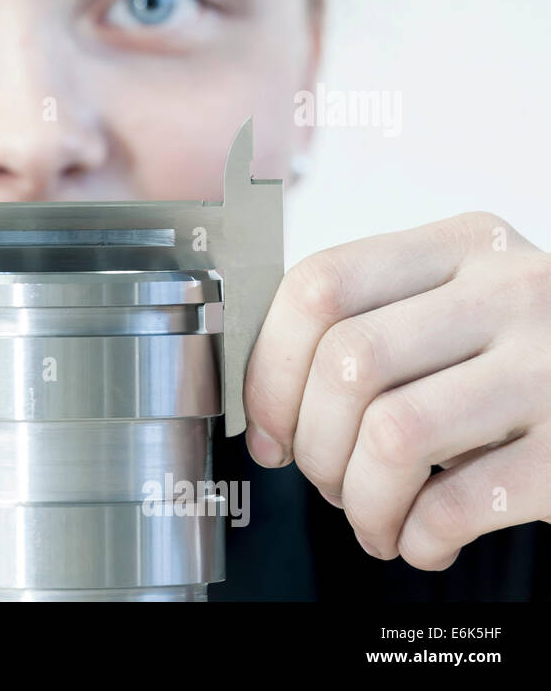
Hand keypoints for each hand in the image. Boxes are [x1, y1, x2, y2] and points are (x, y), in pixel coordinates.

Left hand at [244, 211, 550, 568]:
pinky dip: (418, 537)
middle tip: (326, 480)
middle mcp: (508, 293)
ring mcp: (548, 368)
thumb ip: (373, 329)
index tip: (266, 428)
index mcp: (461, 247)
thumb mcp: (461, 312)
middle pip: (349, 362)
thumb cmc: (527, 365)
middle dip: (313, 444)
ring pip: (393, 433)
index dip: (271, 369)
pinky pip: (456, 503)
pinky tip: (425, 540)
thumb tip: (266, 417)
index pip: (321, 285)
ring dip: (360, 498)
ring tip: (374, 517)